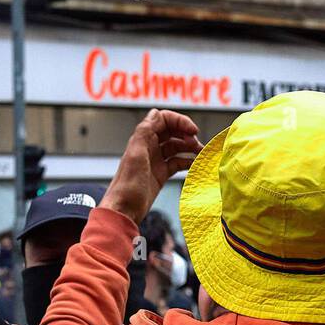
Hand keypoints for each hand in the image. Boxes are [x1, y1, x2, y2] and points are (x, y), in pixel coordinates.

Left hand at [103, 109, 203, 223]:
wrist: (124, 211)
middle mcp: (149, 147)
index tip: (193, 131)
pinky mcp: (160, 174)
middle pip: (171, 131)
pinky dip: (186, 161)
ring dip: (189, 147)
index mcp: (142, 139)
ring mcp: (155, 160)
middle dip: (186, 134)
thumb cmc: (127, 186)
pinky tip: (195, 164)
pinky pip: (176, 162)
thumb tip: (156, 113)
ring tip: (200, 154)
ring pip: (175, 146)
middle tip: (197, 145)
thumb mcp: (136, 156)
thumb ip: (144, 133)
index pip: (163, 119)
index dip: (179, 121)